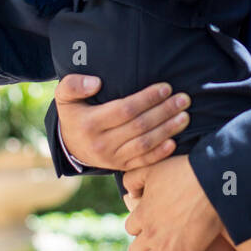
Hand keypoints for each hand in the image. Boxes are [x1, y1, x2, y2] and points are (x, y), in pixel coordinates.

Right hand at [55, 73, 191, 171]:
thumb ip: (73, 85)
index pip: (125, 110)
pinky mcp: (120, 167)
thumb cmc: (74, 114)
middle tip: (183, 99)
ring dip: (168, 130)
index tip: (165, 88)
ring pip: (144, 144)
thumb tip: (96, 83)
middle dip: (164, 112)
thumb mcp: (64, 97)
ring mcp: (112, 158)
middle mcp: (101, 143)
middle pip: (139, 127)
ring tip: (185, 116)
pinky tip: (174, 142)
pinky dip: (160, 153)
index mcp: (90, 124)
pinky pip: (143, 162)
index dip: (147, 99)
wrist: (70, 145)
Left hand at [121, 156, 222, 250]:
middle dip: (142, 249)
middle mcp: (150, 234)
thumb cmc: (186, 171)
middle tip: (155, 245)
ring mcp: (166, 249)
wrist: (214, 182)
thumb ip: (133, 178)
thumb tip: (126, 191)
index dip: (140, 225)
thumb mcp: (153, 167)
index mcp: (142, 212)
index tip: (151, 223)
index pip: (131, 227)